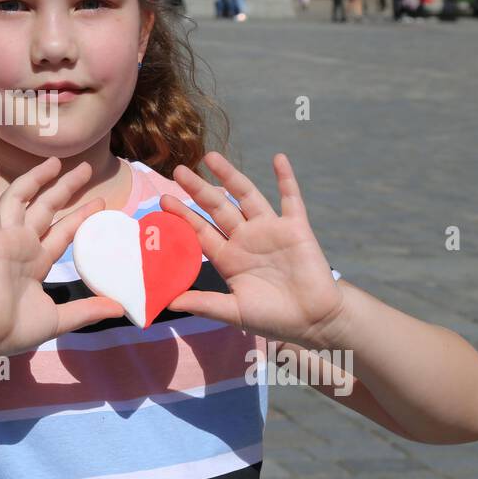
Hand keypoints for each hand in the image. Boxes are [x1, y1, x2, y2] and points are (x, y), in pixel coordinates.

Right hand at [0, 157, 123, 360]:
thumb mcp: (59, 318)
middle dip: (65, 187)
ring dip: (35, 178)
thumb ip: (87, 310)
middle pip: (46, 207)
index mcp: (36, 261)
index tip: (100, 202)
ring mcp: (5, 240)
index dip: (80, 215)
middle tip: (85, 167)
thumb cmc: (15, 330)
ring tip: (53, 161)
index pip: (63, 231)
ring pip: (20, 199)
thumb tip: (120, 308)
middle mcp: (22, 245)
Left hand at [160, 151, 344, 347]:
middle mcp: (246, 238)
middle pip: (218, 207)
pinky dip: (286, 178)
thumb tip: (168, 302)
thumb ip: (204, 304)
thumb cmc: (273, 318)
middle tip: (179, 170)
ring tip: (211, 156)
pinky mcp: (296, 227)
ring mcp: (270, 230)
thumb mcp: (234, 312)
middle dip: (198, 189)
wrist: (314, 321)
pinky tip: (278, 158)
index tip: (163, 200)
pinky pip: (291, 199)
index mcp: (228, 257)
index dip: (183, 216)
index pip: (200, 230)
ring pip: (246, 195)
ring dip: (230, 175)